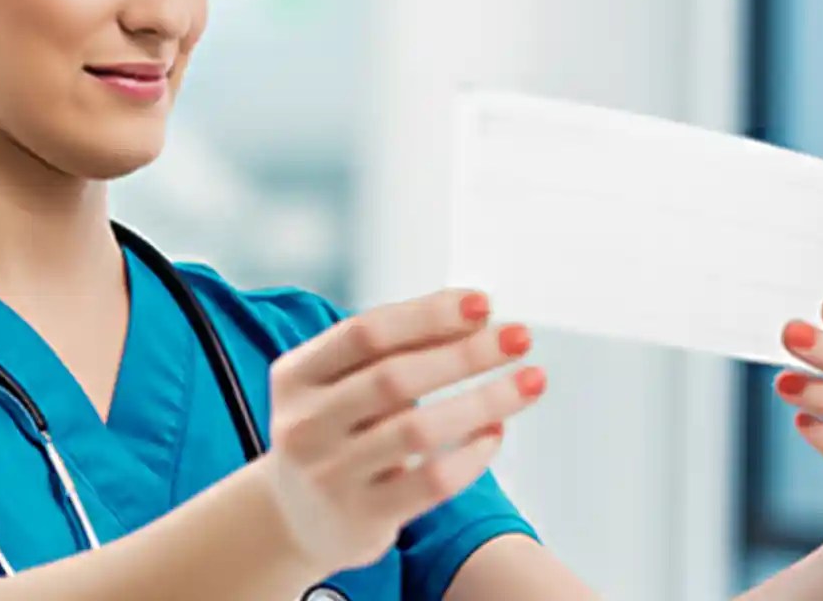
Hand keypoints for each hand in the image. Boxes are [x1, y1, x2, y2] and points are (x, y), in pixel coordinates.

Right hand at [258, 289, 544, 574]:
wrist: (292, 519)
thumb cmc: (332, 433)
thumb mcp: (334, 386)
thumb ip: (386, 353)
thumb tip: (475, 315)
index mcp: (296, 375)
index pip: (365, 333)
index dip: (427, 314)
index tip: (481, 303)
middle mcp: (304, 424)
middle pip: (394, 377)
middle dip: (466, 353)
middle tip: (518, 337)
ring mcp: (330, 475)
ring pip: (419, 430)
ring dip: (485, 400)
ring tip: (530, 380)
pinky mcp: (362, 518)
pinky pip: (432, 481)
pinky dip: (473, 453)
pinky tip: (496, 432)